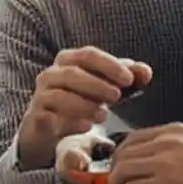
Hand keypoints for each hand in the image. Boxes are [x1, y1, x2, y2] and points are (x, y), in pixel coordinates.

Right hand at [16, 47, 152, 170]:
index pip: (88, 54)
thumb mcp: (106, 87)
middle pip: (73, 73)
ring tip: (103, 115)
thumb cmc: (81, 101)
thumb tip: (145, 72)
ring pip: (61, 96)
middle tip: (117, 97)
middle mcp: (50, 75)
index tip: (130, 79)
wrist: (49, 129)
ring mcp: (41, 96)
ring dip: (85, 105)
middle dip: (98, 85)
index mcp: (67, 60)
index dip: (110, 65)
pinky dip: (72, 121)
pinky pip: (52, 117)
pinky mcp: (37, 118)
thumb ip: (126, 77)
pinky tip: (87, 126)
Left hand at [109, 123, 182, 183]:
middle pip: (124, 151)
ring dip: (117, 182)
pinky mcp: (164, 182)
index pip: (134, 137)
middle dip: (115, 168)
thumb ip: (174, 150)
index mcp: (174, 131)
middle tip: (117, 181)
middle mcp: (166, 141)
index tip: (120, 166)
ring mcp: (164, 161)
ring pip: (123, 168)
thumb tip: (153, 162)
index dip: (122, 153)